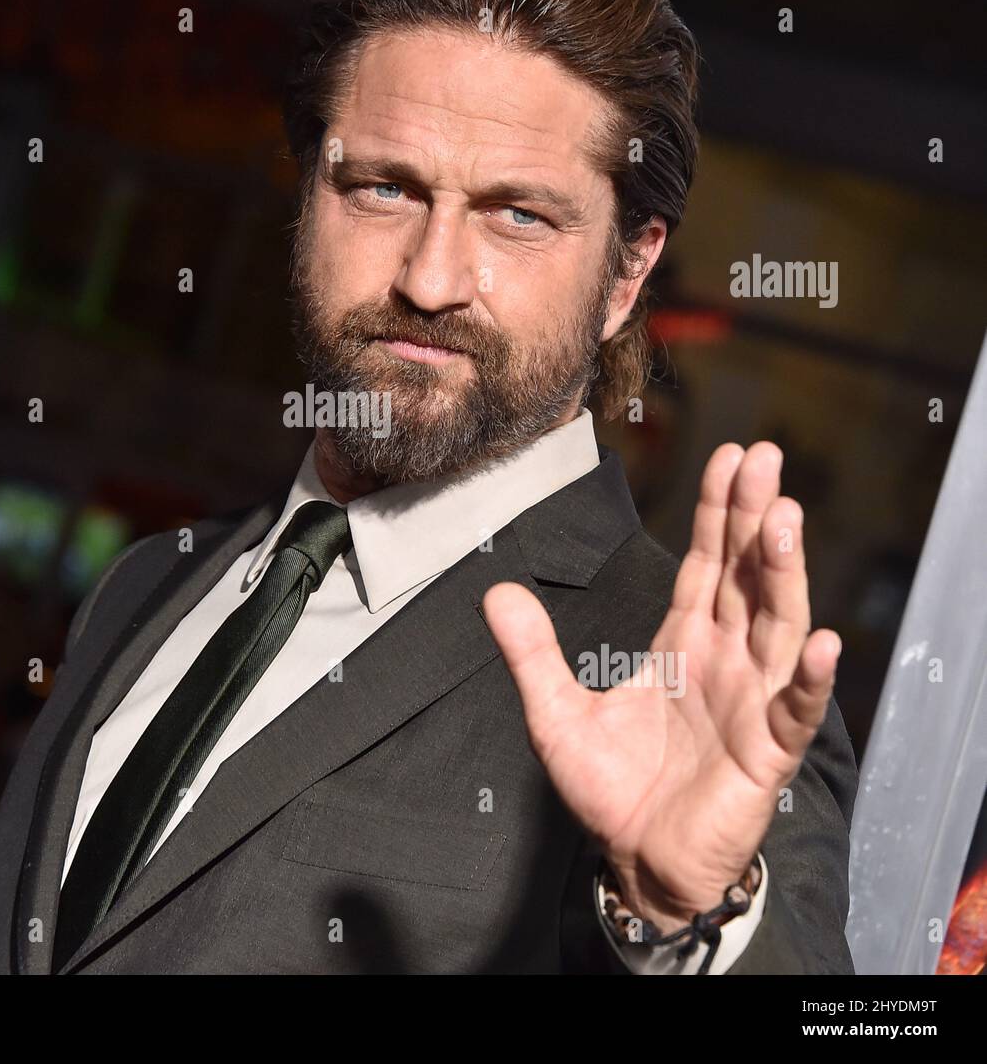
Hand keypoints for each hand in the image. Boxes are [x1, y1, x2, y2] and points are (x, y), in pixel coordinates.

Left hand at [481, 441, 840, 931]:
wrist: (636, 862)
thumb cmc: (609, 787)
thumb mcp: (556, 711)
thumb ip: (532, 651)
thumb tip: (496, 590)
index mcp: (682, 642)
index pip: (705, 564)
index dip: (717, 512)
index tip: (730, 457)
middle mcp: (724, 660)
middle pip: (746, 577)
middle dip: (754, 517)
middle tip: (765, 459)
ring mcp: (751, 702)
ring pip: (776, 626)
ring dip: (782, 575)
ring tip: (782, 521)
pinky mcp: (765, 752)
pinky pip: (794, 710)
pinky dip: (812, 680)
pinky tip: (822, 644)